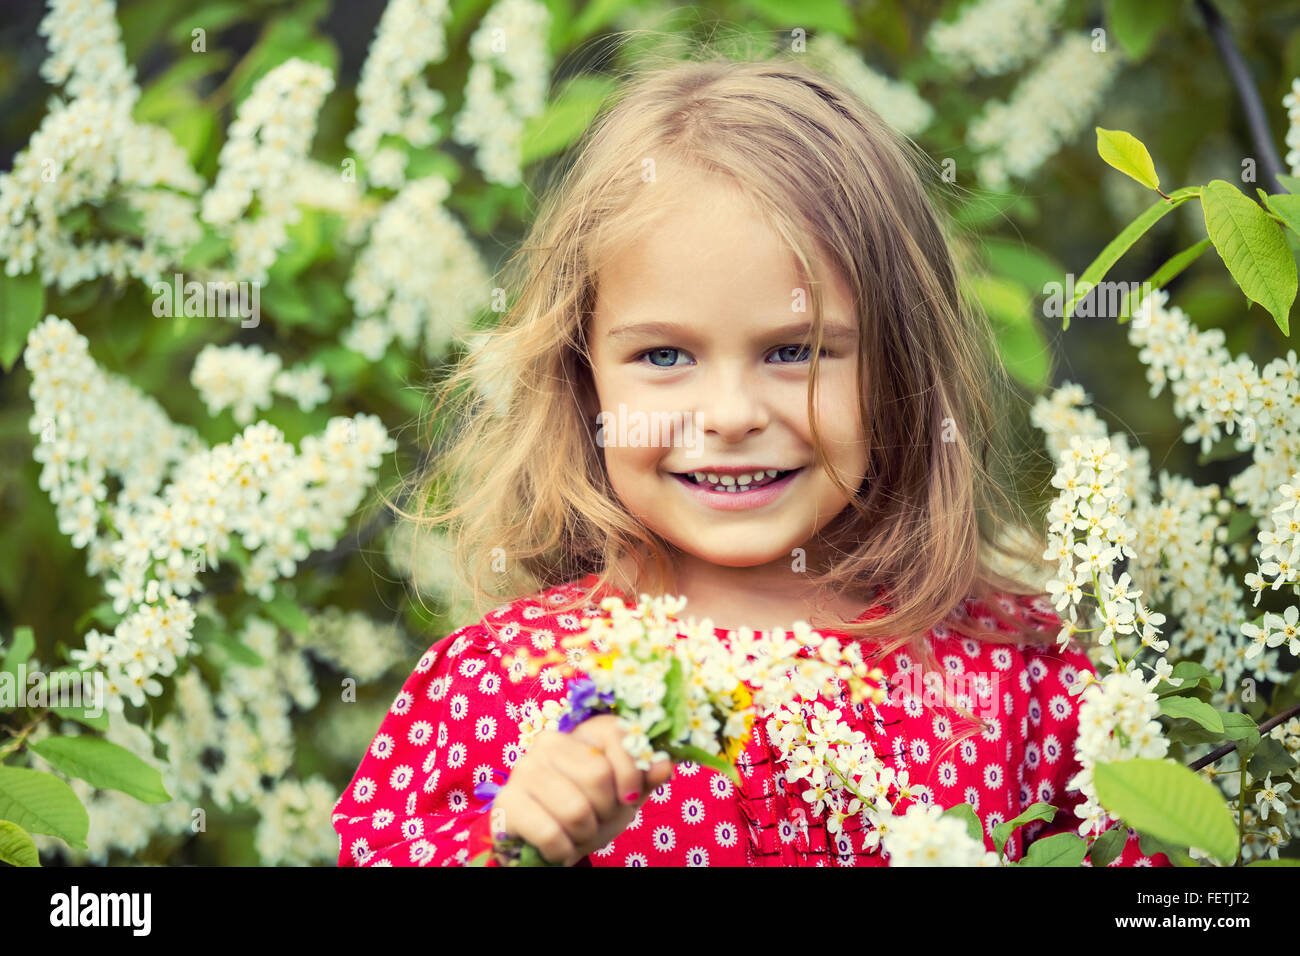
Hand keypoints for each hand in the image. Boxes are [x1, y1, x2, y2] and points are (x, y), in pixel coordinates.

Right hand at [490, 713, 673, 865]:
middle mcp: (548, 742)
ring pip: (575, 810)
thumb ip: (645, 778)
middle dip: (606, 812)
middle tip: (596, 820)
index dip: (632, 773)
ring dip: (584, 835)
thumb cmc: (588, 811)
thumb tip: (665, 764)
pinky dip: (563, 851)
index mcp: (581, 732)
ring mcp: (523, 771)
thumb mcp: (622, 796)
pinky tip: (557, 847)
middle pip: (597, 776)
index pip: (617, 734)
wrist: (543, 843)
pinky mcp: (506, 803)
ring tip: (576, 833)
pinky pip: (550, 834)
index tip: (629, 798)